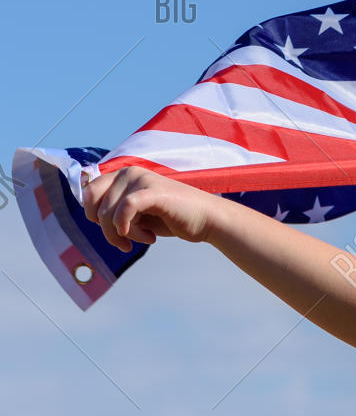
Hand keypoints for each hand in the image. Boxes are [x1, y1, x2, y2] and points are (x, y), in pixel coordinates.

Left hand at [81, 165, 217, 251]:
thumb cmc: (172, 218)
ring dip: (125, 234)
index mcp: (123, 175)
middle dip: (107, 231)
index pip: (89, 194)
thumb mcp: (138, 214)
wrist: (206, 220)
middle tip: (125, 243)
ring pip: (110, 212)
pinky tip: (149, 238)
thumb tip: (94, 217)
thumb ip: (116, 211)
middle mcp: (128, 173)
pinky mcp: (152, 191)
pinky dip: (130, 229)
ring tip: (147, 238)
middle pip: (96, 206)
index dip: (94, 217)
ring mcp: (140, 179)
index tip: (115, 232)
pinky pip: (126, 209)